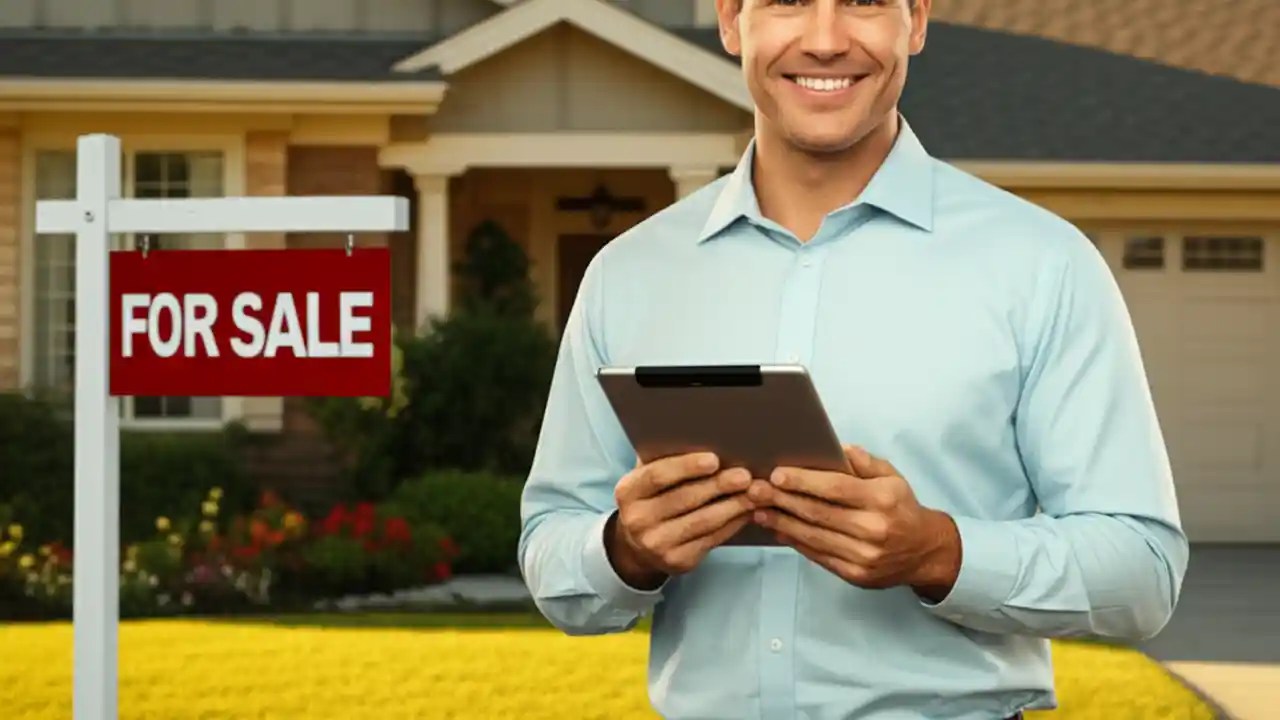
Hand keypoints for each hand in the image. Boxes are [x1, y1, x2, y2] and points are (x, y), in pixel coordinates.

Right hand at [606, 452, 754, 589]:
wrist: (637, 546)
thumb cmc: (651, 499)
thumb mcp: (646, 478)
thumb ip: (663, 459)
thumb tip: (701, 434)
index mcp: (628, 491)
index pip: (657, 475)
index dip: (686, 466)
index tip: (714, 459)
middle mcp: (637, 520)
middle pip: (685, 499)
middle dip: (718, 486)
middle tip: (745, 475)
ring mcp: (657, 544)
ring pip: (703, 522)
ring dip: (733, 506)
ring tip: (753, 493)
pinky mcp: (678, 561)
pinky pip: (711, 539)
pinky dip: (733, 524)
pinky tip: (747, 512)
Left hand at [748, 445, 960, 601]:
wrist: (925, 551)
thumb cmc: (901, 507)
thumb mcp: (891, 477)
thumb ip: (864, 463)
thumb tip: (838, 449)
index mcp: (882, 500)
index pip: (835, 489)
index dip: (803, 482)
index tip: (777, 474)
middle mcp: (873, 529)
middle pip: (818, 513)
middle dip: (783, 500)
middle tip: (755, 489)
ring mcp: (864, 555)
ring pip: (813, 536)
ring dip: (782, 522)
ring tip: (758, 509)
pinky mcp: (856, 574)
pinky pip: (818, 556)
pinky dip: (795, 541)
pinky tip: (778, 528)